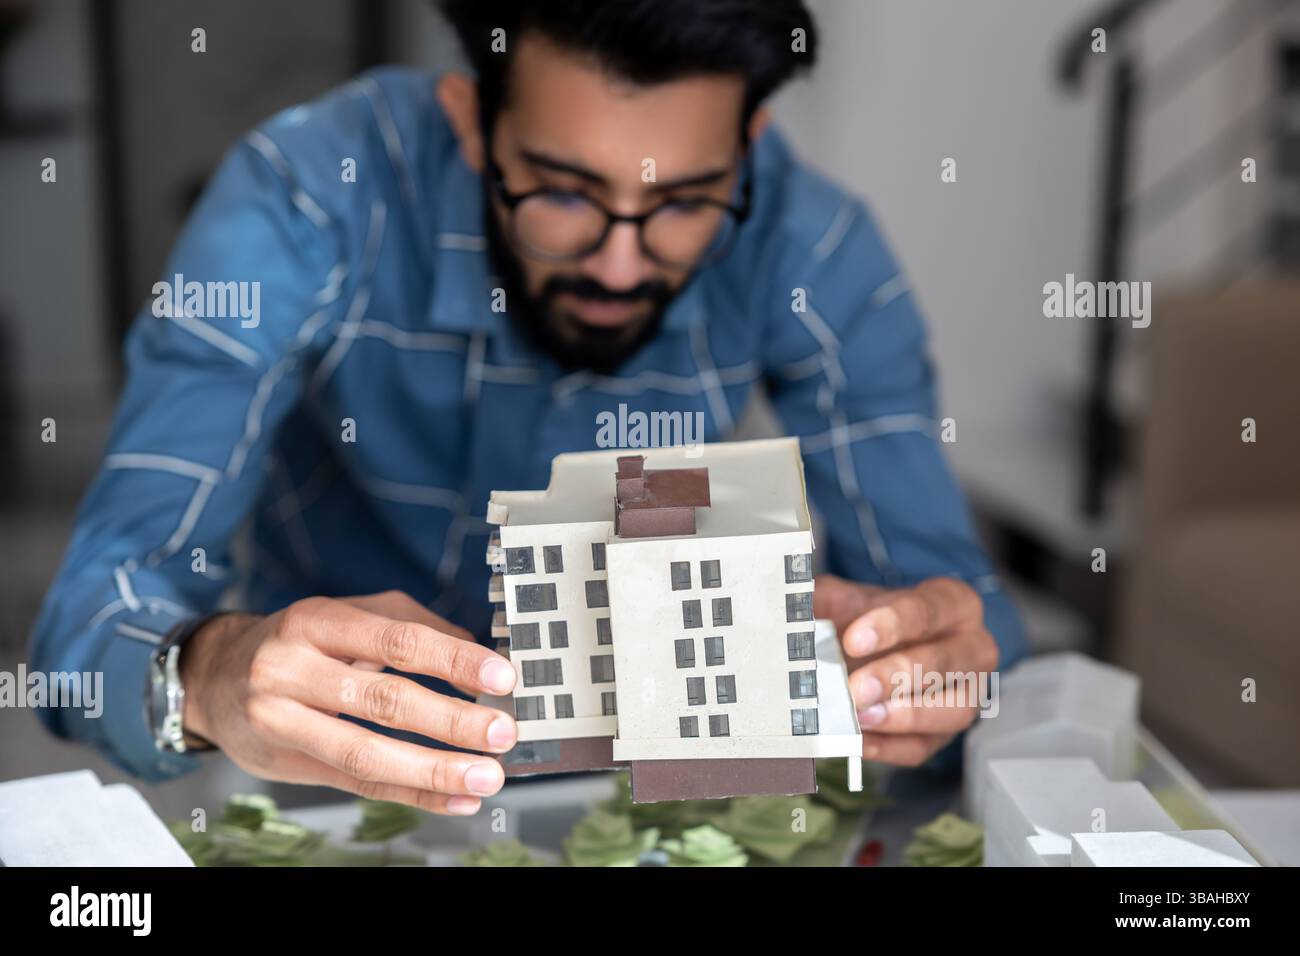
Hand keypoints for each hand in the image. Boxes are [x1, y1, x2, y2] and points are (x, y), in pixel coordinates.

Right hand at [179, 590, 517, 814]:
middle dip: (452, 720)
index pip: (397, 640)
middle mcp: (291, 669)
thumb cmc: (298, 642)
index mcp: (317, 621)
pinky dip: (413, 793)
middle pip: (383, 699)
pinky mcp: (287, 762)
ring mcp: (283, 720)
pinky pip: (357, 784)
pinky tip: (455, 799)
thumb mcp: (347, 615)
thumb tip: (480, 651)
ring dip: (435, 769)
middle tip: (502, 732)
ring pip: (367, 751)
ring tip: (486, 776)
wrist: (215, 677)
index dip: (454, 659)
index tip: (502, 677)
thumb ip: (411, 625)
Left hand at [814, 574, 998, 766]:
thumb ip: (831, 600)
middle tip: (856, 689)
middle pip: (944, 663)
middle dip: (897, 677)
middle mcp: (973, 647)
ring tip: (861, 718)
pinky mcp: (947, 732)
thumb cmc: (876, 619)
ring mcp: (967, 693)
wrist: (886, 646)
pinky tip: (860, 741)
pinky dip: (891, 747)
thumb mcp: (853, 599)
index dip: (890, 626)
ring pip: (952, 710)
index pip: (927, 611)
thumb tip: (800, 609)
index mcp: (954, 603)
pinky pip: (926, 746)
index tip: (853, 640)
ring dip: (903, 717)